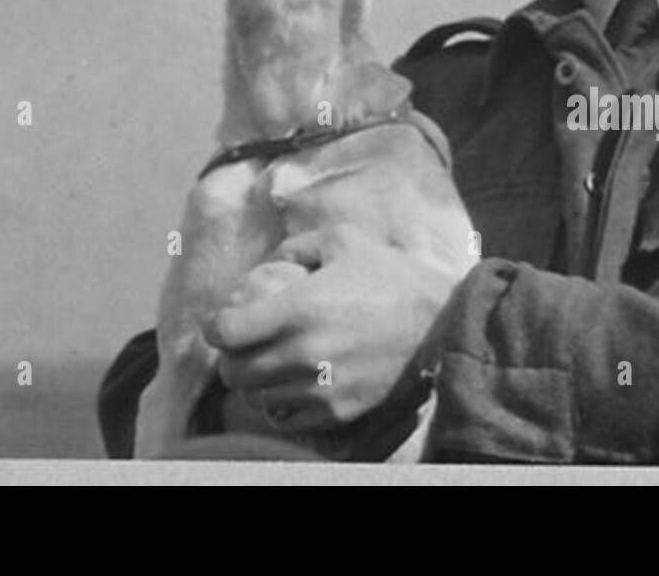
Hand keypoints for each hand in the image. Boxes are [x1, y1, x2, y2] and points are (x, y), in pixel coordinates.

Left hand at [204, 224, 473, 433]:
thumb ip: (294, 248)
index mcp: (297, 309)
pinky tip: (293, 386)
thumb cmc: (389, 274)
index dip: (217, 325)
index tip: (224, 321)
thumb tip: (264, 264)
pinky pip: (287, 418)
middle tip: (242, 346)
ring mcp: (319, 389)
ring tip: (267, 366)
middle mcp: (302, 354)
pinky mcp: (337, 414)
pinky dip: (281, 405)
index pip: (226, 332)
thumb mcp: (340, 239)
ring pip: (257, 399)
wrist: (440, 321)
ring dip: (254, 383)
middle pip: (234, 372)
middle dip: (231, 357)